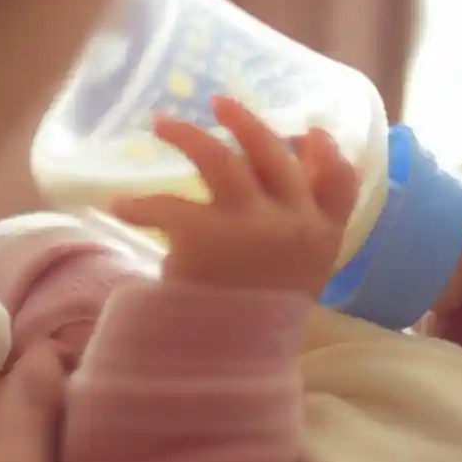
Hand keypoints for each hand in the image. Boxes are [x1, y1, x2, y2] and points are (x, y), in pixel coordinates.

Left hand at [111, 96, 357, 293]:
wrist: (230, 358)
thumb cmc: (260, 316)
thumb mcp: (300, 273)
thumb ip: (306, 226)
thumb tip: (305, 168)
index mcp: (322, 236)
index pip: (341, 185)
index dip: (330, 155)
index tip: (313, 132)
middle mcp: (294, 225)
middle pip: (275, 158)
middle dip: (247, 124)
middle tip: (220, 102)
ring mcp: (253, 227)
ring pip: (223, 162)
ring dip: (191, 137)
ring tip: (164, 125)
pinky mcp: (210, 237)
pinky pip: (170, 206)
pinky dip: (141, 205)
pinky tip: (120, 206)